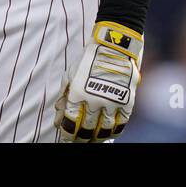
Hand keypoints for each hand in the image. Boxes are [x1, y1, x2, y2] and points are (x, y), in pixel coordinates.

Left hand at [56, 21, 142, 141]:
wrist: (115, 44)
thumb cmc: (90, 57)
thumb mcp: (71, 72)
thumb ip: (64, 94)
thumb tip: (57, 114)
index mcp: (77, 92)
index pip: (70, 122)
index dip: (67, 134)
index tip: (66, 139)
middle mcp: (94, 99)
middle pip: (86, 129)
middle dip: (80, 139)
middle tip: (78, 142)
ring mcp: (112, 100)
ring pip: (104, 130)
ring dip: (97, 138)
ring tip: (93, 140)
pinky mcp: (127, 100)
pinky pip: (121, 123)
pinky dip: (115, 131)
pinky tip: (109, 133)